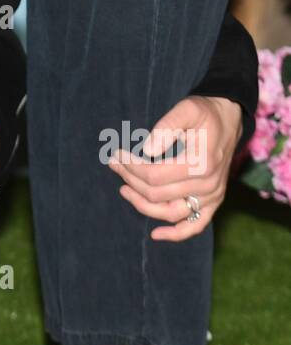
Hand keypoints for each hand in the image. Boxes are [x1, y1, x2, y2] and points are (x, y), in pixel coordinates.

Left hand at [107, 95, 242, 240]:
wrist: (229, 119)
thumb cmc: (205, 113)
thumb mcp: (187, 109)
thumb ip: (167, 126)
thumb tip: (147, 150)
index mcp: (202, 163)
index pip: (155, 175)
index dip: (131, 167)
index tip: (117, 155)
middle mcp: (209, 185)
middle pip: (158, 193)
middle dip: (131, 179)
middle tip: (115, 164)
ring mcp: (212, 197)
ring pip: (171, 212)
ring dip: (143, 205)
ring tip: (124, 189)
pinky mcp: (213, 203)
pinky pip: (195, 226)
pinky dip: (176, 234)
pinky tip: (156, 234)